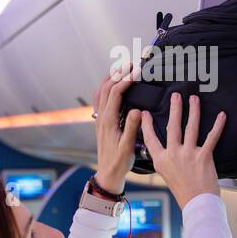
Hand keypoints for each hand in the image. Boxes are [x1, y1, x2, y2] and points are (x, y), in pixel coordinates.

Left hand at [90, 63, 140, 195]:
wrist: (108, 174)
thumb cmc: (119, 162)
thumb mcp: (128, 147)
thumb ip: (132, 128)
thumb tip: (137, 110)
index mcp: (109, 121)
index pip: (115, 93)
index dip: (125, 80)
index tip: (137, 71)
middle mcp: (101, 117)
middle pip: (106, 88)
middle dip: (118, 74)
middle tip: (131, 64)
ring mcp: (99, 119)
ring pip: (100, 92)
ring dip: (110, 79)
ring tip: (121, 69)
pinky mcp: (101, 122)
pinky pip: (99, 100)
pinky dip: (105, 88)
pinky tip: (112, 87)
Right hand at [139, 93, 225, 208]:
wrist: (197, 203)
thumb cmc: (183, 191)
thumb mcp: (166, 174)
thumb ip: (165, 159)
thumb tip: (164, 148)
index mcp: (161, 160)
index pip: (150, 138)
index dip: (147, 124)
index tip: (144, 113)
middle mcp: (173, 154)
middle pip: (172, 126)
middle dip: (175, 108)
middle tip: (176, 96)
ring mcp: (188, 154)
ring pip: (191, 127)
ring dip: (193, 110)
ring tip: (194, 99)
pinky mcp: (204, 156)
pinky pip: (212, 137)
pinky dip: (218, 126)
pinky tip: (221, 115)